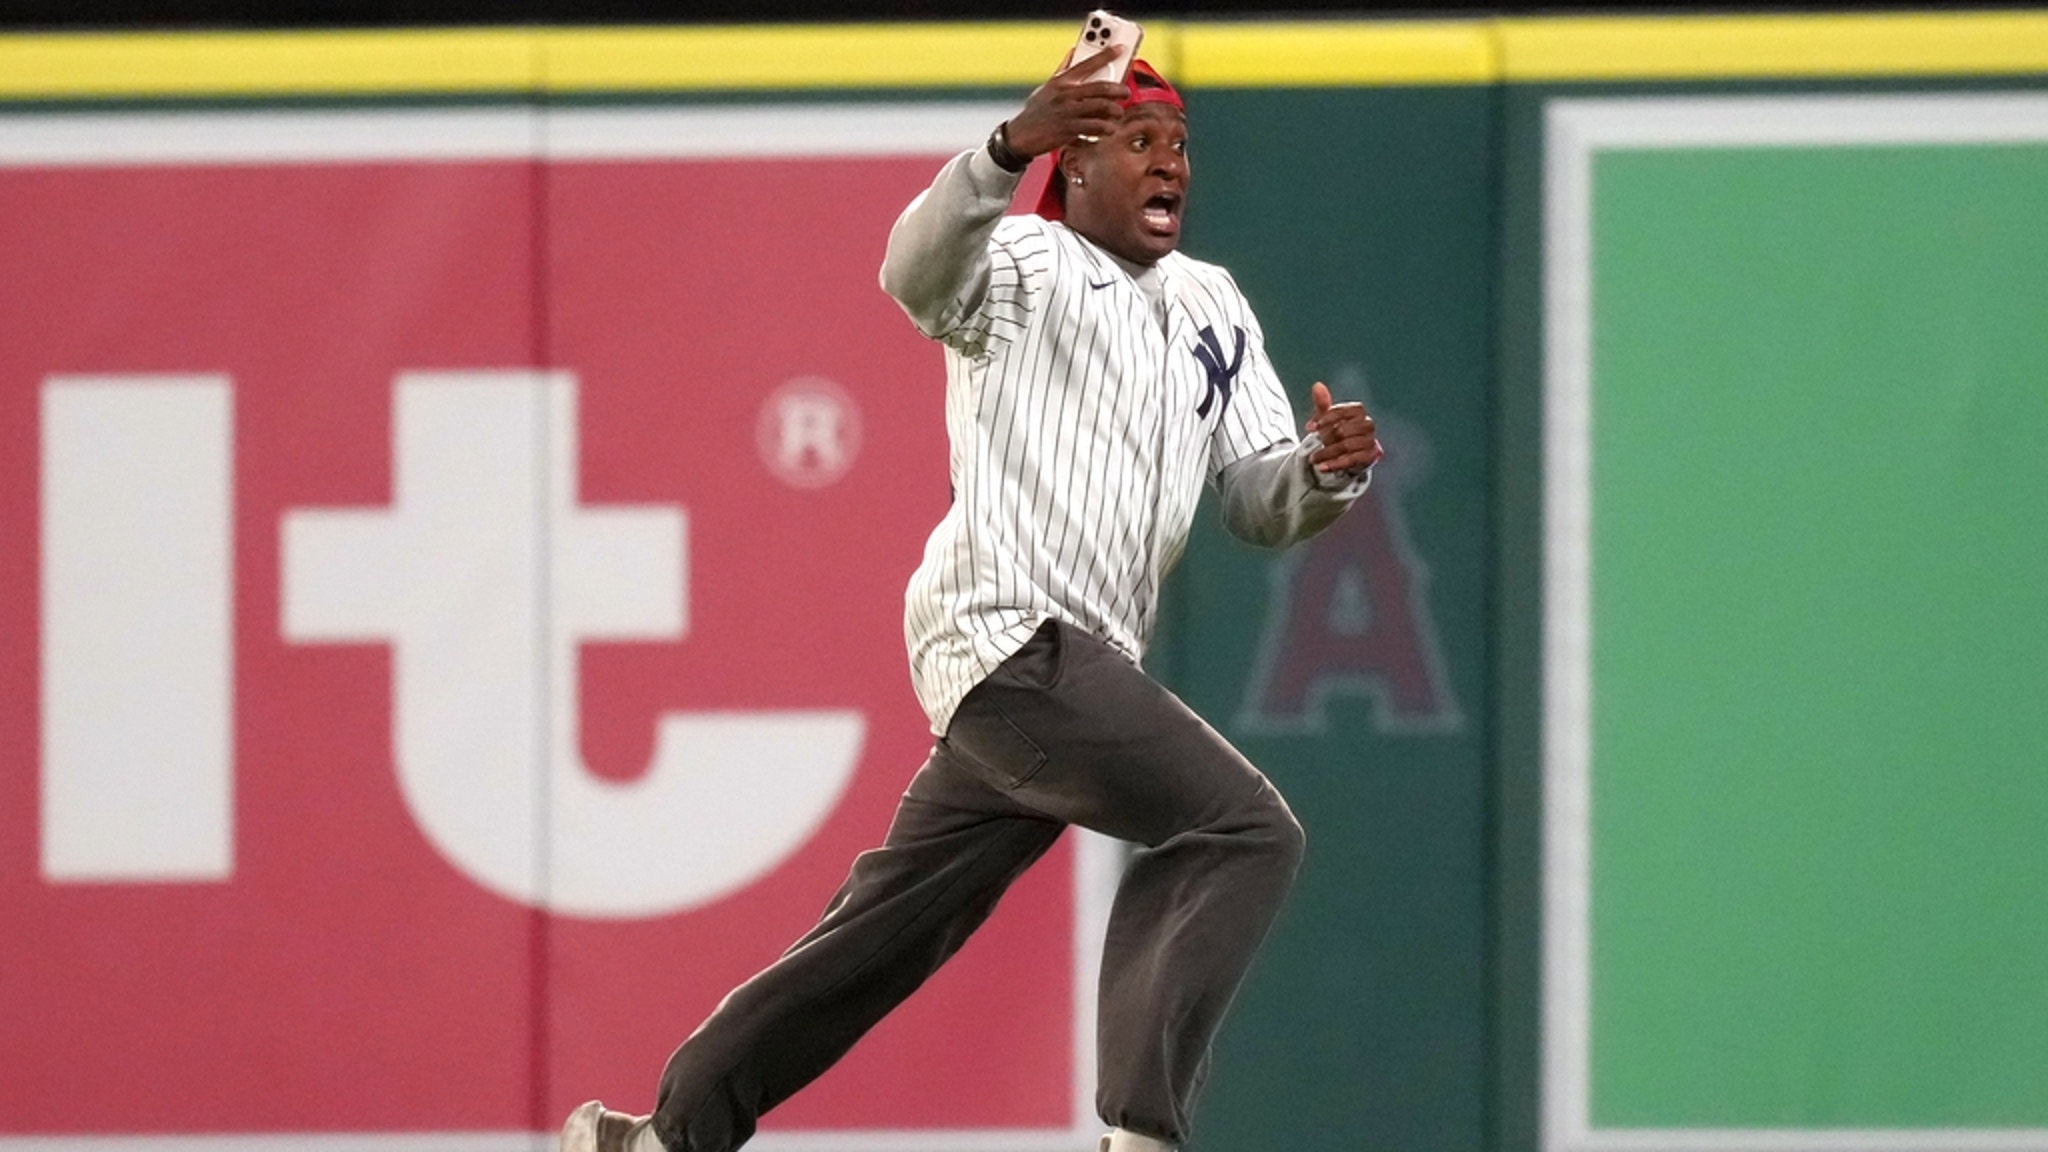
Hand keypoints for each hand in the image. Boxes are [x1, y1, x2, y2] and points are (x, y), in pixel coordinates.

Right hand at [1004, 46, 1129, 157]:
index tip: (1121, 49)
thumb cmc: (1035, 113)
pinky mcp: (1069, 129)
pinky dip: (1106, 128)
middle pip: (1101, 86)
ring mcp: (1067, 111)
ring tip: (1117, 114)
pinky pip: (1095, 126)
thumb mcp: (1046, 89)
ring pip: (1102, 106)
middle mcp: (1065, 93)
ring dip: (1116, 111)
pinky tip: (1109, 129)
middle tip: (1125, 93)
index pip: (1087, 63)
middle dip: (1119, 89)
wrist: (1020, 136)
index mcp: (1061, 81)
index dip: (1106, 54)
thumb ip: (1062, 72)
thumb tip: (1073, 52)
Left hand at [1305, 381, 1382, 473]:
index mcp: (1358, 411)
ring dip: (1327, 453)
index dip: (1325, 419)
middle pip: (1343, 430)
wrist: (1344, 452)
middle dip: (1325, 438)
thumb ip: (1322, 403)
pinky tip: (1322, 467)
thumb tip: (1317, 385)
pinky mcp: (1370, 456)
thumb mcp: (1326, 417)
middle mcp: (1368, 424)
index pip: (1342, 411)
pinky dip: (1336, 464)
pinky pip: (1353, 460)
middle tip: (1312, 444)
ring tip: (1313, 459)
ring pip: (1347, 446)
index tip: (1309, 428)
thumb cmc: (1335, 430)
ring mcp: (1370, 440)